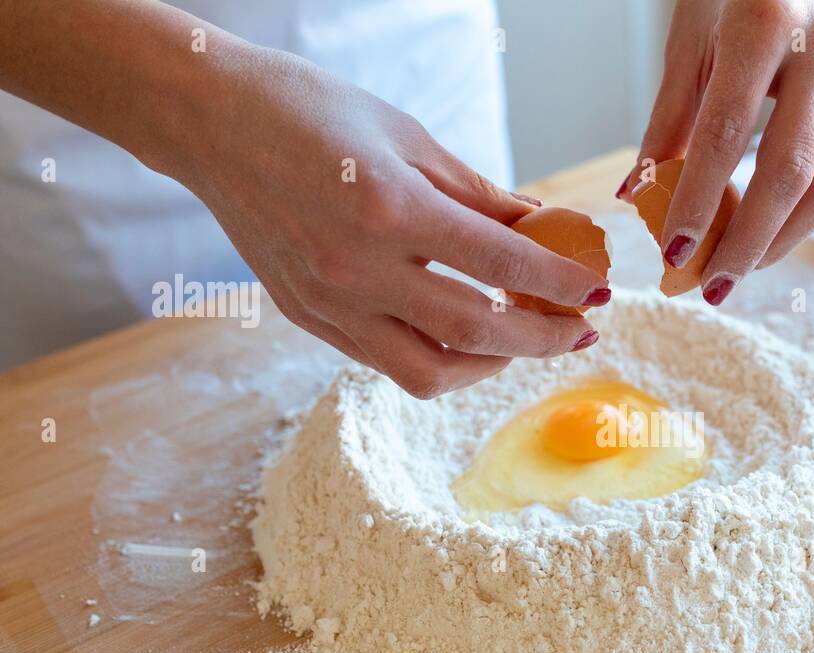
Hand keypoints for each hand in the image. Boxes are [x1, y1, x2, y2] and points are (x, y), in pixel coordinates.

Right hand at [175, 49, 609, 397]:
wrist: (208, 121)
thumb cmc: (311, 111)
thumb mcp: (409, 137)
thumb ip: (480, 195)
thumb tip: (544, 229)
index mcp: (391, 210)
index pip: (502, 267)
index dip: (562, 285)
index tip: (599, 293)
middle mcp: (359, 269)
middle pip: (477, 335)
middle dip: (543, 339)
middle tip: (580, 329)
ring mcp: (328, 304)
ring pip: (429, 373)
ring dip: (490, 366)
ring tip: (521, 340)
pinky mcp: (307, 319)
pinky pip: (386, 362)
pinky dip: (437, 357)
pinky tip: (463, 335)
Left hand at [619, 0, 813, 304]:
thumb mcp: (687, 38)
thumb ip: (668, 119)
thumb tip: (635, 194)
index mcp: (763, 24)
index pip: (727, 132)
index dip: (700, 200)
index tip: (672, 253)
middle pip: (790, 172)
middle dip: (747, 241)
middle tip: (710, 287)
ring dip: (784, 240)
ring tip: (740, 268)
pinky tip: (780, 233)